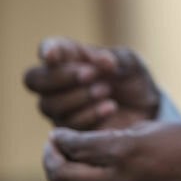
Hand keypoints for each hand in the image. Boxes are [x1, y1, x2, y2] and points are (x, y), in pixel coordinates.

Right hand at [23, 37, 160, 129]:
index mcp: (69, 57)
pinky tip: (110, 107)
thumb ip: (113, 58)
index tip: (54, 55)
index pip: (48, 49)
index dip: (47, 51)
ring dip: (79, 96)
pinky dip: (89, 114)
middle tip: (90, 74)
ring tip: (106, 90)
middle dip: (61, 76)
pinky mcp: (69, 130)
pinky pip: (67, 124)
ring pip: (49, 104)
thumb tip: (99, 61)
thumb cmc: (131, 79)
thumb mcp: (129, 63)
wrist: (146, 109)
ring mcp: (59, 108)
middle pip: (34, 79)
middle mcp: (56, 82)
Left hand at [44, 122, 180, 180]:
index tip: (58, 133)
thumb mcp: (158, 129)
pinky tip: (99, 175)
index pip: (75, 147)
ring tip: (71, 163)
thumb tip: (93, 144)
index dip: (61, 139)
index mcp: (125, 152)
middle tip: (53, 148)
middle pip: (62, 178)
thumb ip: (121, 136)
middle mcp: (118, 180)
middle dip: (51, 161)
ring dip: (65, 179)